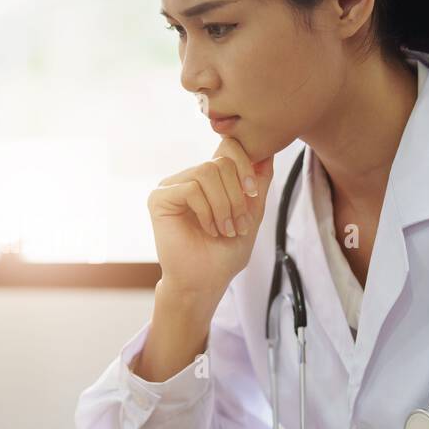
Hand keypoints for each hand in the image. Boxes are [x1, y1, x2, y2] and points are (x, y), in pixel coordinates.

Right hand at [148, 137, 274, 300]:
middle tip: (237, 226)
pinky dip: (206, 211)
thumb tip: (269, 152)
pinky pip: (191, 188)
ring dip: (223, 205)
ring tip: (224, 230)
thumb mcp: (252, 213)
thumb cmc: (225, 253)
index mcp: (209, 179)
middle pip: (220, 161)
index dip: (245, 166)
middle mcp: (189, 178)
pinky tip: (208, 229)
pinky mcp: (159, 198)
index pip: (228, 147)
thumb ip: (258, 182)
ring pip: (207, 172)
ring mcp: (172, 186)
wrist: (205, 282)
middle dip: (236, 196)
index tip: (253, 194)